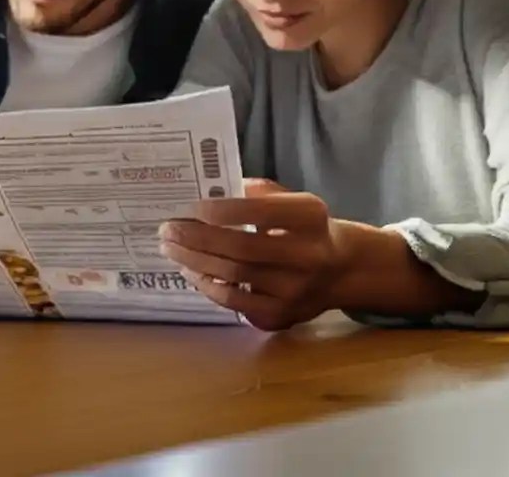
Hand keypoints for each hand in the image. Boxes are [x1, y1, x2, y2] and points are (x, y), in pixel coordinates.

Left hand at [159, 179, 345, 330]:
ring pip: (234, 276)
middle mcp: (307, 255)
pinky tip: (192, 272)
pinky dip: (209, 286)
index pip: (258, 212)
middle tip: (168, 230)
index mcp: (310, 217)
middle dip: (196, 238)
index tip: (191, 208)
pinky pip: (235, 303)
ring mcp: (295, 289)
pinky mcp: (282, 315)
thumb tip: (208, 194)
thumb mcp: (293, 200)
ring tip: (171, 248)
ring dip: (195, 261)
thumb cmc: (305, 227)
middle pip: (240, 248)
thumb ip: (257, 194)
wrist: (340, 269)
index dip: (220, 211)